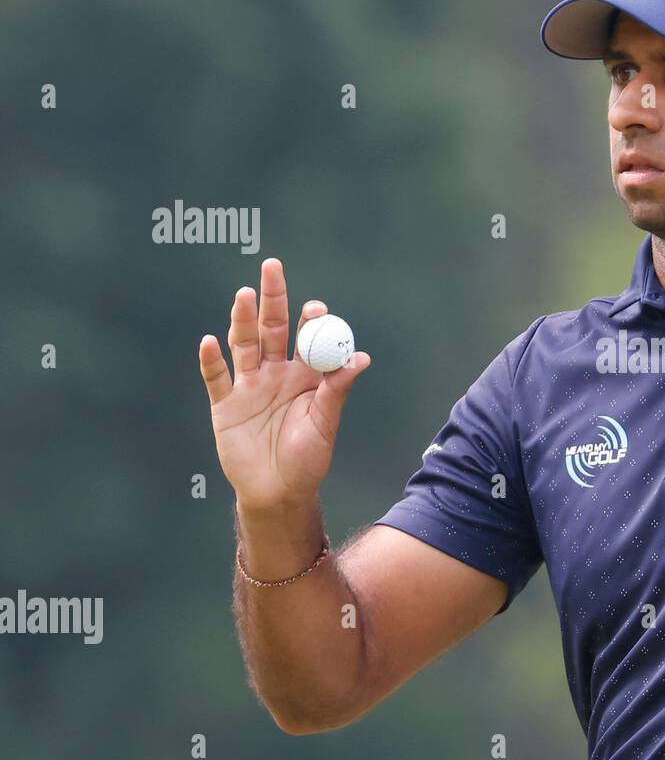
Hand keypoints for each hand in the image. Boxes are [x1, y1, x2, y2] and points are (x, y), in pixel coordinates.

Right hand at [198, 257, 370, 511]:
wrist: (277, 492)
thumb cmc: (308, 459)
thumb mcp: (325, 423)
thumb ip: (338, 390)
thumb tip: (359, 357)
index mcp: (306, 376)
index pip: (306, 338)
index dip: (310, 320)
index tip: (314, 308)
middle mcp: (276, 374)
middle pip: (272, 329)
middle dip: (272, 299)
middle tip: (272, 267)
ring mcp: (249, 387)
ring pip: (244, 345)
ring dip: (242, 320)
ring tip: (244, 294)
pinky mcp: (225, 405)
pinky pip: (216, 378)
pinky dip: (211, 361)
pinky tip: (209, 342)